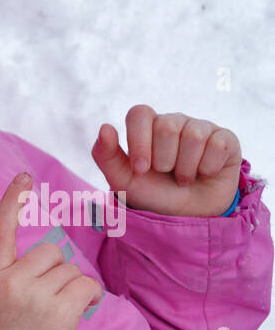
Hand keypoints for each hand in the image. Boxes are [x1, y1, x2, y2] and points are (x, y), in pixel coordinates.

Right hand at [0, 173, 102, 329]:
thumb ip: (12, 277)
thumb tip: (51, 258)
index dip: (11, 202)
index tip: (23, 178)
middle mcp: (11, 280)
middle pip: (50, 251)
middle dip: (56, 272)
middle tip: (46, 303)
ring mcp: (34, 294)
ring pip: (70, 270)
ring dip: (72, 289)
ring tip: (56, 316)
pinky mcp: (59, 308)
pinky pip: (86, 285)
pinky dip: (88, 298)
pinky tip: (77, 314)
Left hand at [92, 105, 241, 217]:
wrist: (186, 216)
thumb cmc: (152, 194)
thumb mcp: (123, 181)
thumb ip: (106, 156)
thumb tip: (104, 127)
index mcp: (147, 127)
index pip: (139, 113)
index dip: (139, 141)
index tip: (141, 168)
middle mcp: (174, 122)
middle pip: (167, 125)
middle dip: (164, 160)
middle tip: (166, 173)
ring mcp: (201, 128)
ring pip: (194, 135)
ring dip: (186, 168)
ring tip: (184, 178)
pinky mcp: (226, 139)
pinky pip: (218, 144)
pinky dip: (208, 167)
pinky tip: (205, 173)